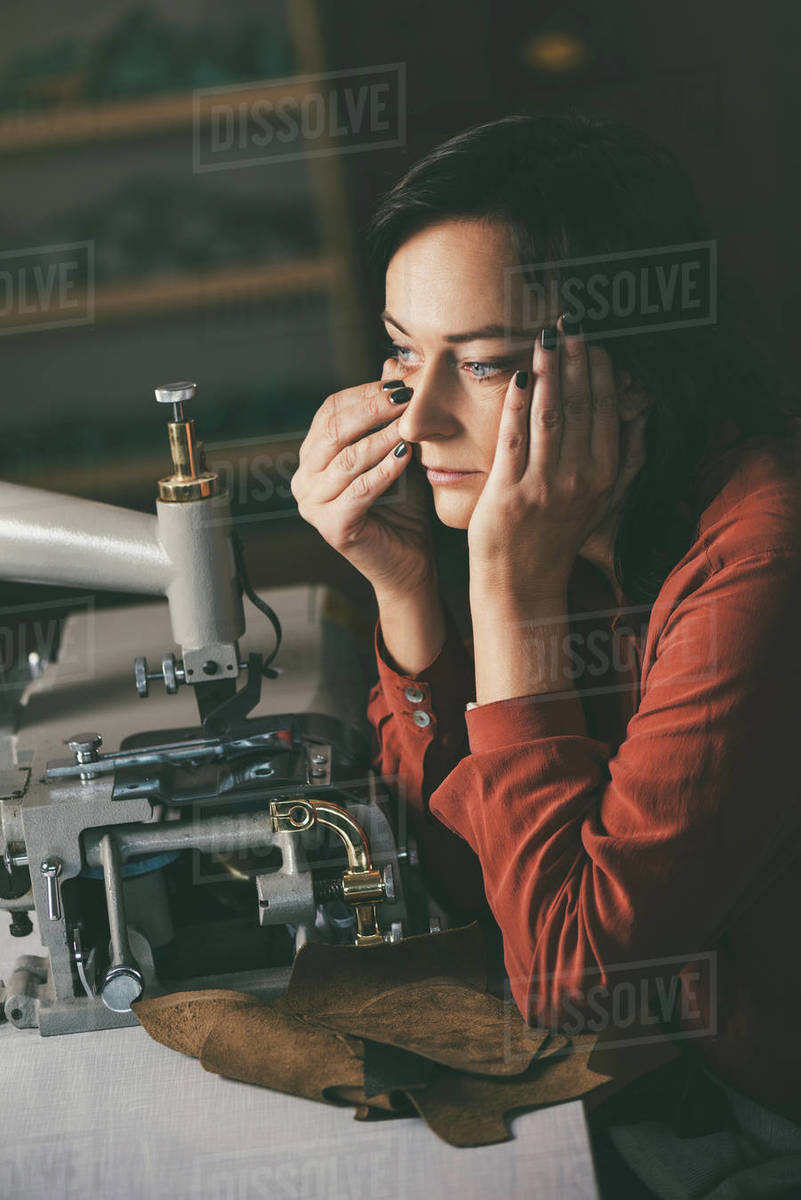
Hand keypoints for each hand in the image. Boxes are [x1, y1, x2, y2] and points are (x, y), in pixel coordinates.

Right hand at [291, 360, 436, 595]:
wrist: (409, 561)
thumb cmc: (404, 506)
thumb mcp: (397, 450)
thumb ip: (390, 414)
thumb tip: (392, 362)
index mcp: (312, 457)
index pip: (330, 411)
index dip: (364, 394)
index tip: (400, 382)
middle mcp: (304, 480)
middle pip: (333, 431)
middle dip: (372, 410)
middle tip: (406, 397)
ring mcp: (312, 506)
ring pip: (346, 460)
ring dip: (381, 438)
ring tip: (411, 424)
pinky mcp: (331, 528)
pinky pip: (359, 491)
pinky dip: (384, 471)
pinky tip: (406, 457)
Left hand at [467, 313, 647, 597]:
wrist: (522, 581)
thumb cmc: (559, 534)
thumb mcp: (603, 499)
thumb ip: (625, 458)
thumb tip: (641, 412)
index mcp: (604, 476)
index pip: (605, 410)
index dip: (599, 370)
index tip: (591, 339)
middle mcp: (578, 479)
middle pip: (579, 405)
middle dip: (574, 360)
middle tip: (568, 323)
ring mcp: (543, 487)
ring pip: (549, 416)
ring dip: (547, 372)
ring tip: (544, 339)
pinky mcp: (508, 494)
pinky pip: (513, 438)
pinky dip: (515, 404)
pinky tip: (516, 377)